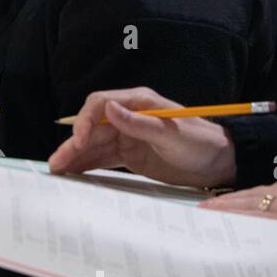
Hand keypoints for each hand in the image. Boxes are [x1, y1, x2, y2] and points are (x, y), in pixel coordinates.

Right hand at [48, 87, 236, 187]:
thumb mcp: (172, 134)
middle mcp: (128, 117)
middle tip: (56, 164)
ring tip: (57, 171)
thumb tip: (109, 108)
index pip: (100, 104)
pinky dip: (87, 166)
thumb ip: (139, 123)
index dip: (85, 121)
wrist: (219, 163)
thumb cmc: (201, 143)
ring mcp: (127, 136)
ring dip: (75, 157)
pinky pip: (103, 159)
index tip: (81, 141)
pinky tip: (73, 174)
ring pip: (94, 145)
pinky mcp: (129, 155)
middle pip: (92, 128)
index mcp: (138, 102)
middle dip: (73, 144)